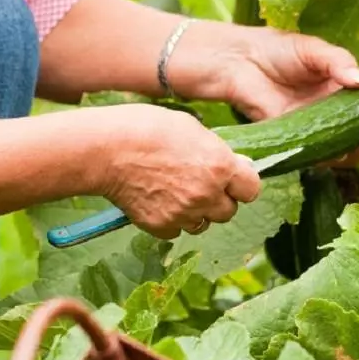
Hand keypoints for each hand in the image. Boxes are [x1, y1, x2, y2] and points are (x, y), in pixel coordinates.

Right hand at [97, 104, 260, 238]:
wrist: (107, 150)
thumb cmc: (147, 129)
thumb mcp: (192, 128)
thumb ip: (217, 151)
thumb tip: (234, 166)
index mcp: (220, 166)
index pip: (251, 189)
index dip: (242, 184)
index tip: (232, 180)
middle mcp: (207, 194)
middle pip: (229, 211)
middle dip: (218, 200)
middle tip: (199, 184)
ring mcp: (184, 214)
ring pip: (203, 224)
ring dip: (196, 212)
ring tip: (176, 192)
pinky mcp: (162, 226)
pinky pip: (176, 231)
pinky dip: (171, 221)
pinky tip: (159, 201)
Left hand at [168, 23, 358, 166]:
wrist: (240, 63)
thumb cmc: (276, 51)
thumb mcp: (315, 50)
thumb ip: (340, 63)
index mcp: (343, 89)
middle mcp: (335, 112)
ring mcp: (318, 129)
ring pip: (347, 150)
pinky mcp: (299, 141)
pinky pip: (321, 157)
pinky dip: (335, 158)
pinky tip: (343, 152)